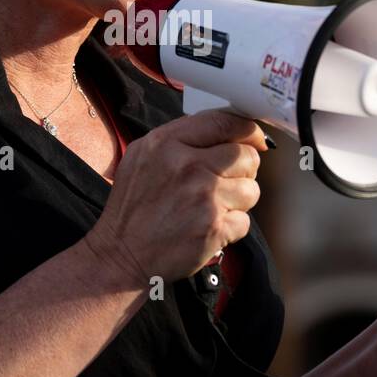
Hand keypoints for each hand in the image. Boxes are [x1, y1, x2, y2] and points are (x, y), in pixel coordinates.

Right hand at [85, 110, 268, 286]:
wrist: (120, 255)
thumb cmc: (132, 208)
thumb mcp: (142, 156)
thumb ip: (179, 138)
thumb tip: (223, 130)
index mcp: (166, 143)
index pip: (224, 122)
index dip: (248, 131)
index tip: (255, 140)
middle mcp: (187, 166)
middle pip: (246, 156)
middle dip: (243, 170)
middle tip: (225, 183)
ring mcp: (203, 197)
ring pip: (251, 189)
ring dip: (238, 201)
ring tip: (212, 208)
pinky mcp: (214, 227)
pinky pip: (244, 221)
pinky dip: (230, 228)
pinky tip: (207, 228)